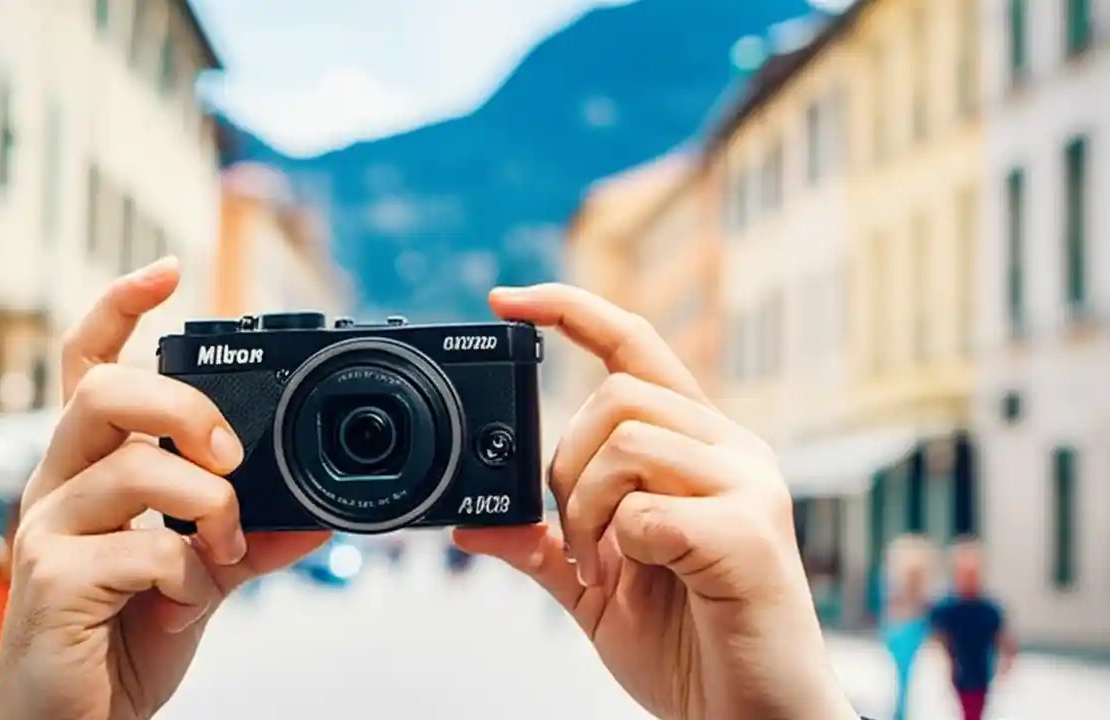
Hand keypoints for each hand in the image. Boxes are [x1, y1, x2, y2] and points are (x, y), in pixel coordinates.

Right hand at [0, 258, 329, 719]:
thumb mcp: (199, 576)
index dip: (120, 308)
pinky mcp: (52, 580)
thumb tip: (315, 513)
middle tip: (232, 459)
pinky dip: (190, 574)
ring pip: (136, 467)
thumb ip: (245, 536)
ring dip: (211, 509)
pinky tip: (185, 602)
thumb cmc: (123, 638)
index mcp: (89, 468)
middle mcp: (58, 483)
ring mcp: (48, 529)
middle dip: (187, 409)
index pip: (90, 364)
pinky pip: (146, 549)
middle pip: (107, 391)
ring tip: (224, 551)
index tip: (167, 268)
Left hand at [456, 284, 853, 719]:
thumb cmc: (689, 647)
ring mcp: (748, 486)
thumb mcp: (596, 589)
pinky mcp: (750, 533)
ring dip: (588, 511)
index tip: (504, 298)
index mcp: (697, 447)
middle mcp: (731, 449)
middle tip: (576, 539)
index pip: (634, 346)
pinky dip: (624, 546)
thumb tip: (472, 524)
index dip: (569, 310)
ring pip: (628, 441)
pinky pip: (650, 509)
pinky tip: (646, 577)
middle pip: (616, 397)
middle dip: (566, 469)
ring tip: (603, 564)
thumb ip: (541, 546)